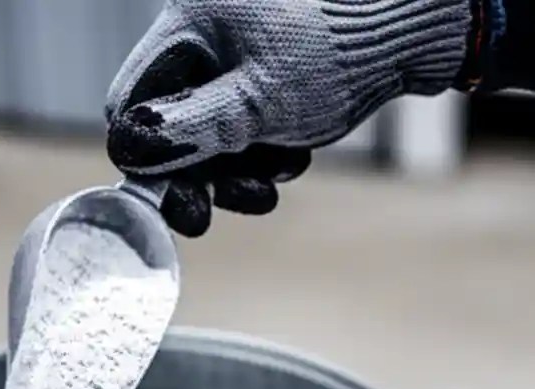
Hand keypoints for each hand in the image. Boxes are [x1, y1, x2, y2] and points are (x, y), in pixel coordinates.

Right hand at [105, 0, 471, 236]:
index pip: (129, 101)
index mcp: (188, 25)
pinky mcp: (256, 81)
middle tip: (208, 216)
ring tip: (276, 173)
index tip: (173, 197)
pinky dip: (258, 154)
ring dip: (233, 171)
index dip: (143, 156)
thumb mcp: (257, 106)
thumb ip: (190, 130)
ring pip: (203, 137)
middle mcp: (201, 40)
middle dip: (195, 174)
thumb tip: (132, 152)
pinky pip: (236, 131)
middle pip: (165, 126)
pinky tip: (291, 155)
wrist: (405, 43)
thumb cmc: (336, 62)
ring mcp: (229, 61)